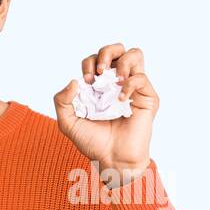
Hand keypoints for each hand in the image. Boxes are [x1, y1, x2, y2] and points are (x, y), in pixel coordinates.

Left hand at [53, 43, 157, 187]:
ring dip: (122, 61)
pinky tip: (122, 99)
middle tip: (100, 71)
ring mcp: (134, 89)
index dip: (89, 64)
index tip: (87, 82)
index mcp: (100, 85)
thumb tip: (73, 81)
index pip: (96, 60)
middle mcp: (117, 83)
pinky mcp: (147, 97)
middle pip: (117, 49)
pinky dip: (130, 84)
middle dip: (107, 52)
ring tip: (115, 78)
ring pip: (135, 54)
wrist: (112, 160)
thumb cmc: (93, 143)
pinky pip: (141, 77)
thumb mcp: (68, 122)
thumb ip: (61, 101)